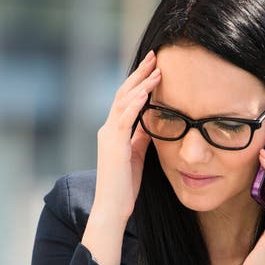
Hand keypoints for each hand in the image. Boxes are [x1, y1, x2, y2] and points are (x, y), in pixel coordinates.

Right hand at [93, 51, 160, 223]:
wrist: (112, 208)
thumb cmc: (124, 186)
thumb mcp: (137, 156)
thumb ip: (141, 137)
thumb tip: (152, 122)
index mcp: (113, 131)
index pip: (127, 99)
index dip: (140, 82)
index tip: (154, 67)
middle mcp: (107, 129)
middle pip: (124, 93)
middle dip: (140, 74)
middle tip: (155, 56)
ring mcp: (108, 136)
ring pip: (124, 101)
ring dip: (141, 83)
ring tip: (156, 68)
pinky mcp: (113, 145)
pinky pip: (124, 119)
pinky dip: (135, 103)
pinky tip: (146, 91)